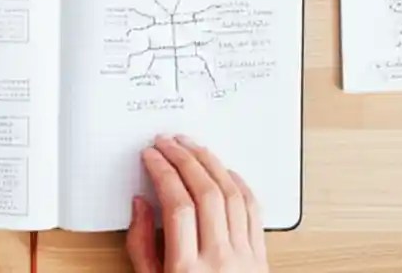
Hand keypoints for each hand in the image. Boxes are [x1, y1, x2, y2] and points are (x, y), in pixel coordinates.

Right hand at [126, 135, 268, 272]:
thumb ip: (142, 246)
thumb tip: (141, 204)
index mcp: (187, 271)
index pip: (177, 205)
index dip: (162, 172)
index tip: (150, 156)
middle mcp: (220, 261)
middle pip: (205, 192)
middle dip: (184, 158)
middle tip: (167, 142)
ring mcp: (245, 257)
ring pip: (232, 194)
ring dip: (210, 163)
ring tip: (192, 146)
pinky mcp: (261, 257)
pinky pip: (253, 209)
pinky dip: (239, 184)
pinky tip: (225, 171)